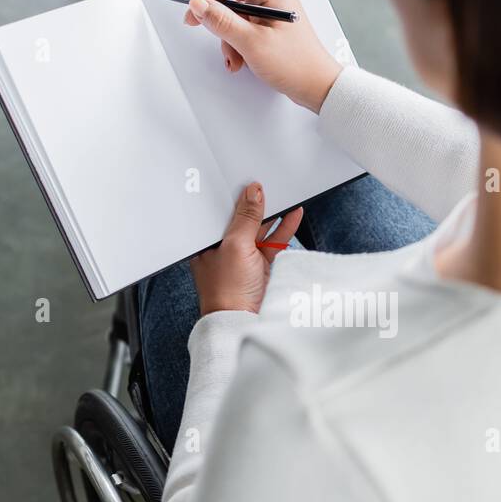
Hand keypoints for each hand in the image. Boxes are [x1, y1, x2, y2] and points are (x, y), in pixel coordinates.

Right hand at [171, 0, 344, 112]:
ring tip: (233, 57)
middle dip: (211, 13)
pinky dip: (236, 44)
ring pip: (232, 15)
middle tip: (192, 22)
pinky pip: (242, 28)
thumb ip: (222, 21)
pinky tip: (240, 60)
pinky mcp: (268, 27)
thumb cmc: (296, 64)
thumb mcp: (252, 43)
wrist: (318, 87)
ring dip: (225, 37)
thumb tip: (198, 4)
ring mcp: (270, 12)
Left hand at [192, 182, 303, 315]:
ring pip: (260, 229)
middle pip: (242, 219)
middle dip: (256, 204)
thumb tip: (253, 193)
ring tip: (286, 196)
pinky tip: (293, 215)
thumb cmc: (227, 289)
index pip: (220, 213)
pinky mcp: (260, 266)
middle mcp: (223, 248)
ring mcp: (243, 257)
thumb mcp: (236, 245)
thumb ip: (246, 217)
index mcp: (207, 242)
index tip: (247, 180)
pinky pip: (273, 242)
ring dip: (273, 215)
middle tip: (269, 185)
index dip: (234, 197)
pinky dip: (283, 229)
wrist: (242, 320)